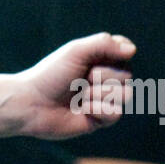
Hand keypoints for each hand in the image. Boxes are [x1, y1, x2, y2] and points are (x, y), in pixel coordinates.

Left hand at [14, 32, 136, 138]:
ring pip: (125, 95)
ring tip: (79, 96)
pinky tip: (81, 111)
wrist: (32, 104)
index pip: (126, 51)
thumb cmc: (51, 74)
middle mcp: (104, 78)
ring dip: (99, 95)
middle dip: (101, 77)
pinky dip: (98, 110)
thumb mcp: (76, 52)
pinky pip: (116, 114)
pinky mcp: (100, 119)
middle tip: (79, 79)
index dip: (116, 55)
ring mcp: (103, 98)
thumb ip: (103, 45)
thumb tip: (132, 49)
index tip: (94, 58)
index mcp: (99, 58)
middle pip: (127, 75)